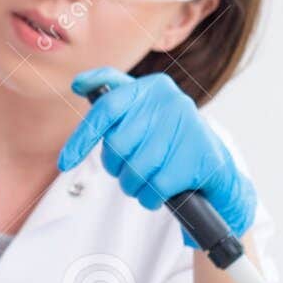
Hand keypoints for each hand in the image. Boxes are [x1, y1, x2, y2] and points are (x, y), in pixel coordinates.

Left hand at [58, 68, 254, 242]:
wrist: (217, 169)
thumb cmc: (167, 140)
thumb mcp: (142, 113)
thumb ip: (112, 98)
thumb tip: (78, 84)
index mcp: (152, 86)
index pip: (106, 108)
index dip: (82, 137)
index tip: (66, 162)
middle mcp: (172, 101)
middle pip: (117, 145)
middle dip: (116, 166)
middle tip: (128, 169)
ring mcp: (188, 129)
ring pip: (135, 170)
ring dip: (133, 185)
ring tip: (145, 181)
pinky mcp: (199, 159)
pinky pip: (154, 188)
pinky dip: (150, 198)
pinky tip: (159, 193)